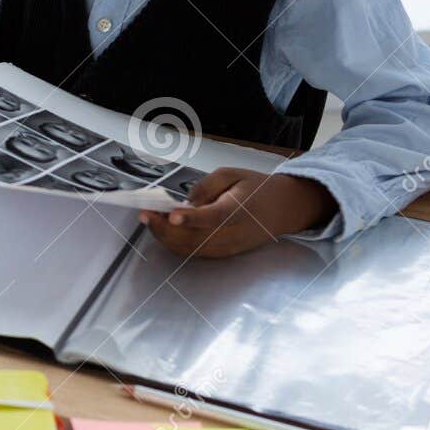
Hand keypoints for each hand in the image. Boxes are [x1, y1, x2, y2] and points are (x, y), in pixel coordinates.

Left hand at [139, 168, 337, 257]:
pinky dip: (175, 243)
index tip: (172, 215)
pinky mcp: (224, 254)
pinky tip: (163, 229)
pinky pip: (195, 253)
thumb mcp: (232, 174)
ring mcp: (229, 248)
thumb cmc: (256, 187)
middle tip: (145, 213)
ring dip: (166, 237)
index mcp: (240, 209)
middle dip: (165, 229)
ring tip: (149, 220)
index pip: (214, 217)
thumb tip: (185, 203)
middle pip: (196, 238)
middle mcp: (234, 233)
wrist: (284, 209)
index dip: (192, 218)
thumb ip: (207, 186)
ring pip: (191, 249)